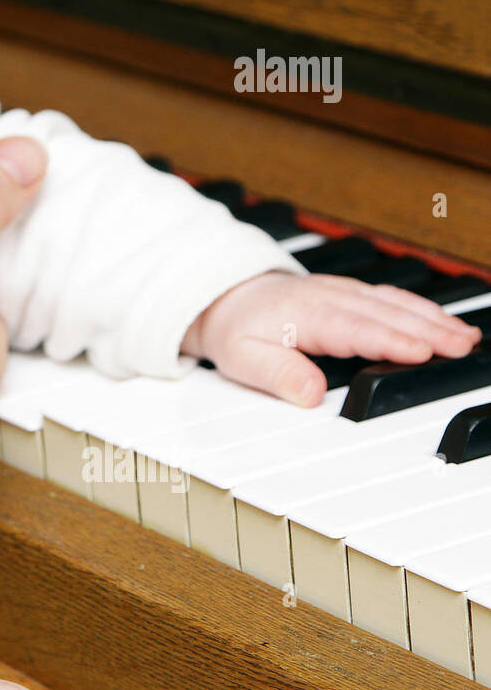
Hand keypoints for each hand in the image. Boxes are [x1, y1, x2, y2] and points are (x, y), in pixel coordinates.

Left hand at [181, 270, 482, 405]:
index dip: (387, 339)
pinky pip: (390, 298)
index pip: (353, 328)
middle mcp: (329, 298)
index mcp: (305, 314)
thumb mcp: (241, 357)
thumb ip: (277, 375)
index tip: (420, 351)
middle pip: (383, 313)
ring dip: (431, 316)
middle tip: (462, 345)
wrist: (224, 296)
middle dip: (425, 327)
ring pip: (392, 302)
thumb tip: (311, 395)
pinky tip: (444, 322)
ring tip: (465, 336)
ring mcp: (342, 293)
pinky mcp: (350, 294)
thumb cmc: (236, 329)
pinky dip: (420, 308)